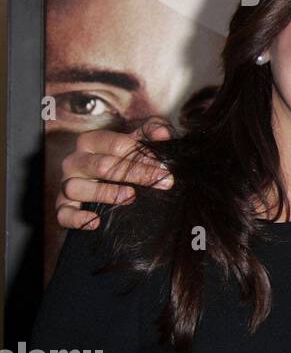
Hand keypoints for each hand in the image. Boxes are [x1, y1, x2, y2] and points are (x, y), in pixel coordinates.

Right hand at [55, 120, 173, 230]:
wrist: (103, 181)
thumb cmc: (121, 157)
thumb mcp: (136, 141)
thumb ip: (152, 131)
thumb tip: (163, 133)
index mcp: (90, 141)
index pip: (117, 145)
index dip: (143, 156)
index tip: (165, 168)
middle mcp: (75, 161)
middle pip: (102, 166)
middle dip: (136, 174)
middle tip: (164, 182)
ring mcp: (66, 183)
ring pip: (77, 187)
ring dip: (104, 193)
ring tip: (131, 196)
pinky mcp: (62, 206)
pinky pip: (63, 213)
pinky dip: (77, 218)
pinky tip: (96, 222)